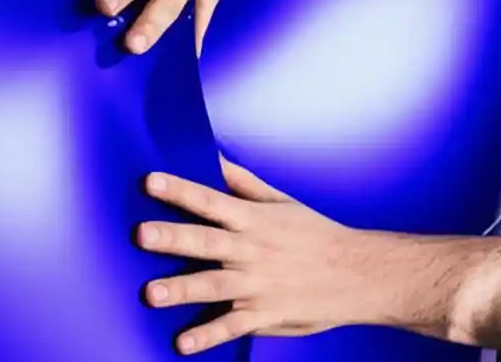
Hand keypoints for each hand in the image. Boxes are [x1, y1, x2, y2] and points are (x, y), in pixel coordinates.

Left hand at [137, 157, 381, 354]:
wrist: (359, 273)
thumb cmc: (316, 234)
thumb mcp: (281, 202)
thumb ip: (243, 183)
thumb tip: (213, 157)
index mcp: (253, 220)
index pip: (210, 200)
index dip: (180, 190)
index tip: (151, 181)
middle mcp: (252, 251)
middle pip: (206, 241)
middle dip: (173, 237)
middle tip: (141, 234)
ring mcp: (258, 284)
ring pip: (214, 285)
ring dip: (182, 289)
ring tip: (152, 293)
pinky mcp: (266, 313)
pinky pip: (232, 326)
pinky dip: (209, 335)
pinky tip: (183, 343)